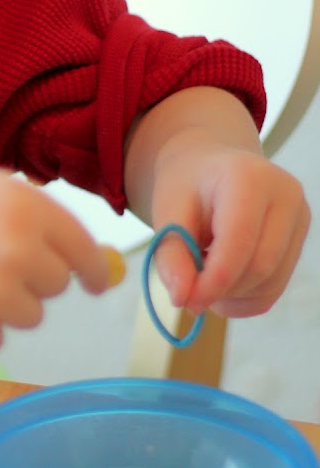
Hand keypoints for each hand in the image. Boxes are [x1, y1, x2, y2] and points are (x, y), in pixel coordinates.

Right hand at [0, 158, 113, 351]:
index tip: (93, 284)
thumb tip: (94, 265)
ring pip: (30, 316)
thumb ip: (42, 222)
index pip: (83, 252)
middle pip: (57, 287)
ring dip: (6, 303)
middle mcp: (16, 249)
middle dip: (33, 278)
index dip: (91, 272)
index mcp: (29, 208)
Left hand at [149, 141, 309, 319]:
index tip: (186, 301)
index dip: (213, 280)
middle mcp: (286, 195)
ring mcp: (300, 217)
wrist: (210, 165)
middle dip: (222, 290)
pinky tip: (222, 283)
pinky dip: (245, 298)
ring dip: (232, 296)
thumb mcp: (166, 211)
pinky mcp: (300, 238)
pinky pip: (276, 287)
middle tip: (189, 293)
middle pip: (261, 266)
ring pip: (272, 282)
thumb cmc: (187, 185)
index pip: (239, 242)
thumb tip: (183, 298)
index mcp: (249, 178)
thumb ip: (171, 254)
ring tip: (203, 277)